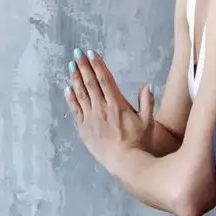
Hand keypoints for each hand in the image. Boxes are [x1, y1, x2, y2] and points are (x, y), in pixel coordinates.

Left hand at [63, 50, 154, 166]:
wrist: (125, 162)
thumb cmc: (139, 143)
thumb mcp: (148, 121)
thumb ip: (147, 102)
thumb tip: (147, 85)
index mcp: (117, 104)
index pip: (105, 79)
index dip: (97, 65)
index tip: (91, 53)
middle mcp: (101, 108)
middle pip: (90, 83)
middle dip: (83, 66)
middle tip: (77, 52)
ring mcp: (91, 118)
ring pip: (80, 94)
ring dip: (75, 78)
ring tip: (71, 65)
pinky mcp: (84, 129)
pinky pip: (75, 110)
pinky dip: (70, 98)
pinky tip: (67, 89)